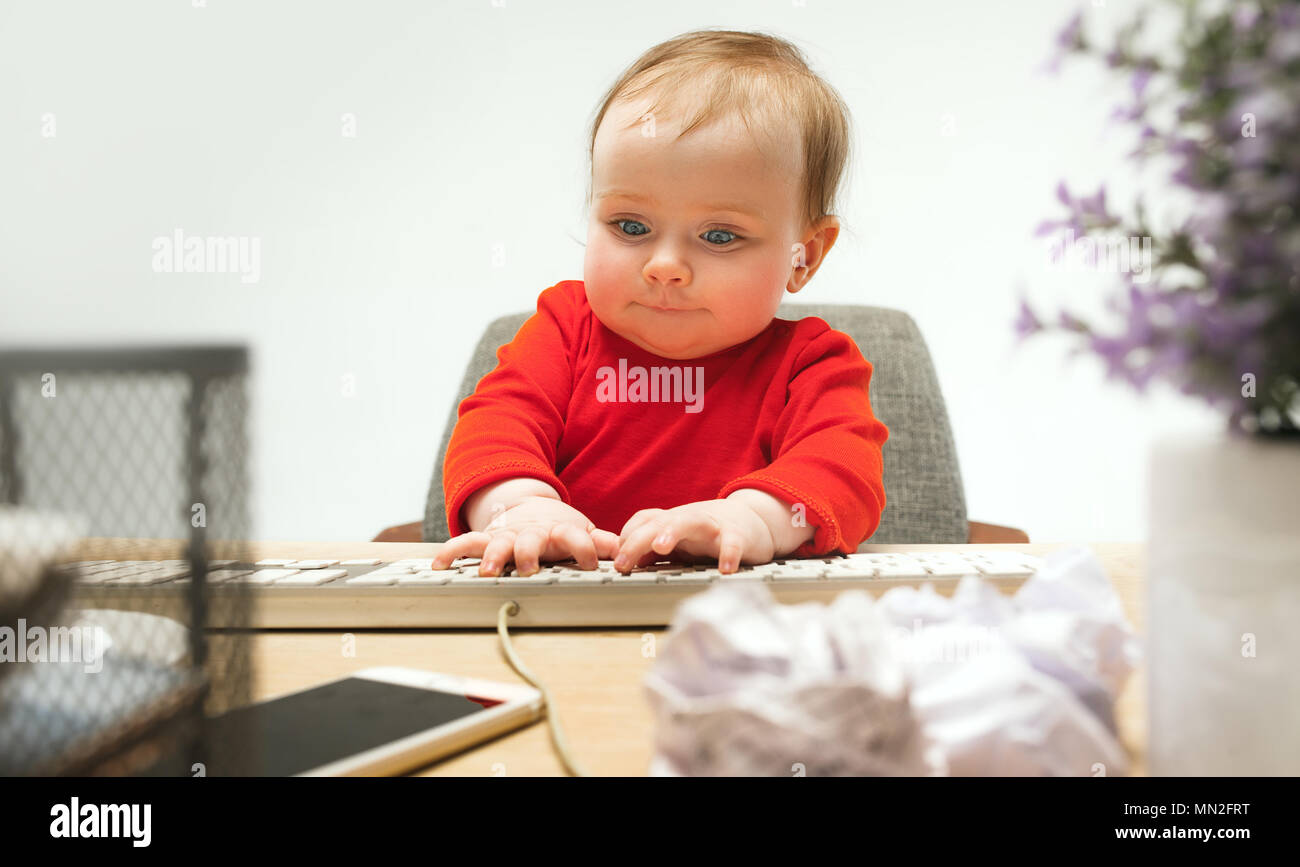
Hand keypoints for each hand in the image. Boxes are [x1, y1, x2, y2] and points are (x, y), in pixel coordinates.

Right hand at [432, 496, 619, 576]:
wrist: (529, 508)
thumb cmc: (559, 530)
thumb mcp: (583, 532)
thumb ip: (603, 542)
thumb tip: (627, 550)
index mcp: (560, 532)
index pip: (575, 538)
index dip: (584, 549)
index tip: (591, 564)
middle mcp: (532, 534)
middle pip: (531, 542)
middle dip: (529, 554)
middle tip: (528, 569)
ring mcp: (508, 536)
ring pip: (497, 544)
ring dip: (492, 557)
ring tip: (487, 572)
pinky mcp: (487, 539)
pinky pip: (466, 543)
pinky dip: (452, 552)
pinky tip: (439, 564)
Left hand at [613, 499, 774, 573]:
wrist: (753, 520)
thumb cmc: (710, 533)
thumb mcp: (680, 541)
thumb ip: (655, 550)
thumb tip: (630, 564)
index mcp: (672, 522)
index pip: (643, 522)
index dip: (627, 538)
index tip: (617, 562)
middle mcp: (688, 520)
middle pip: (659, 521)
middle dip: (637, 540)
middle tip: (623, 564)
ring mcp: (713, 525)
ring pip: (690, 521)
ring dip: (672, 531)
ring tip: (661, 547)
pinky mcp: (738, 535)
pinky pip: (732, 542)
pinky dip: (729, 554)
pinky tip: (725, 570)